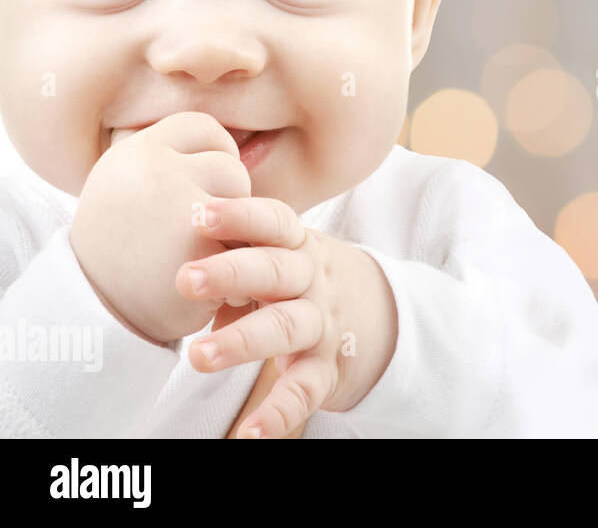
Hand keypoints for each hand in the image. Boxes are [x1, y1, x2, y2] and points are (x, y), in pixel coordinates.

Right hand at [71, 112, 249, 343]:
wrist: (94, 315)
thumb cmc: (122, 251)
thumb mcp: (130, 189)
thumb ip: (172, 163)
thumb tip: (234, 144)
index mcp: (135, 152)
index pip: (202, 127)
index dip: (215, 154)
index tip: (206, 185)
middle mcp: (153, 170)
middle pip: (230, 168)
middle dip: (227, 202)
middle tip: (197, 234)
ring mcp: (178, 206)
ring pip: (245, 205)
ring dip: (238, 233)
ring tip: (203, 257)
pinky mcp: (201, 248)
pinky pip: (248, 245)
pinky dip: (239, 269)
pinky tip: (212, 286)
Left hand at [174, 197, 397, 437]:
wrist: (379, 314)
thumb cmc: (301, 279)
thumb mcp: (281, 254)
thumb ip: (238, 250)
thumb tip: (169, 249)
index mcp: (298, 247)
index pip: (274, 223)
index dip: (240, 216)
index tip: (199, 215)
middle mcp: (313, 282)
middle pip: (276, 271)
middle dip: (231, 273)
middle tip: (185, 280)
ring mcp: (322, 327)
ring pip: (286, 328)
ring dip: (243, 341)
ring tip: (200, 356)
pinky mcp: (326, 371)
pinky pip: (303, 391)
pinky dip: (278, 413)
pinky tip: (250, 433)